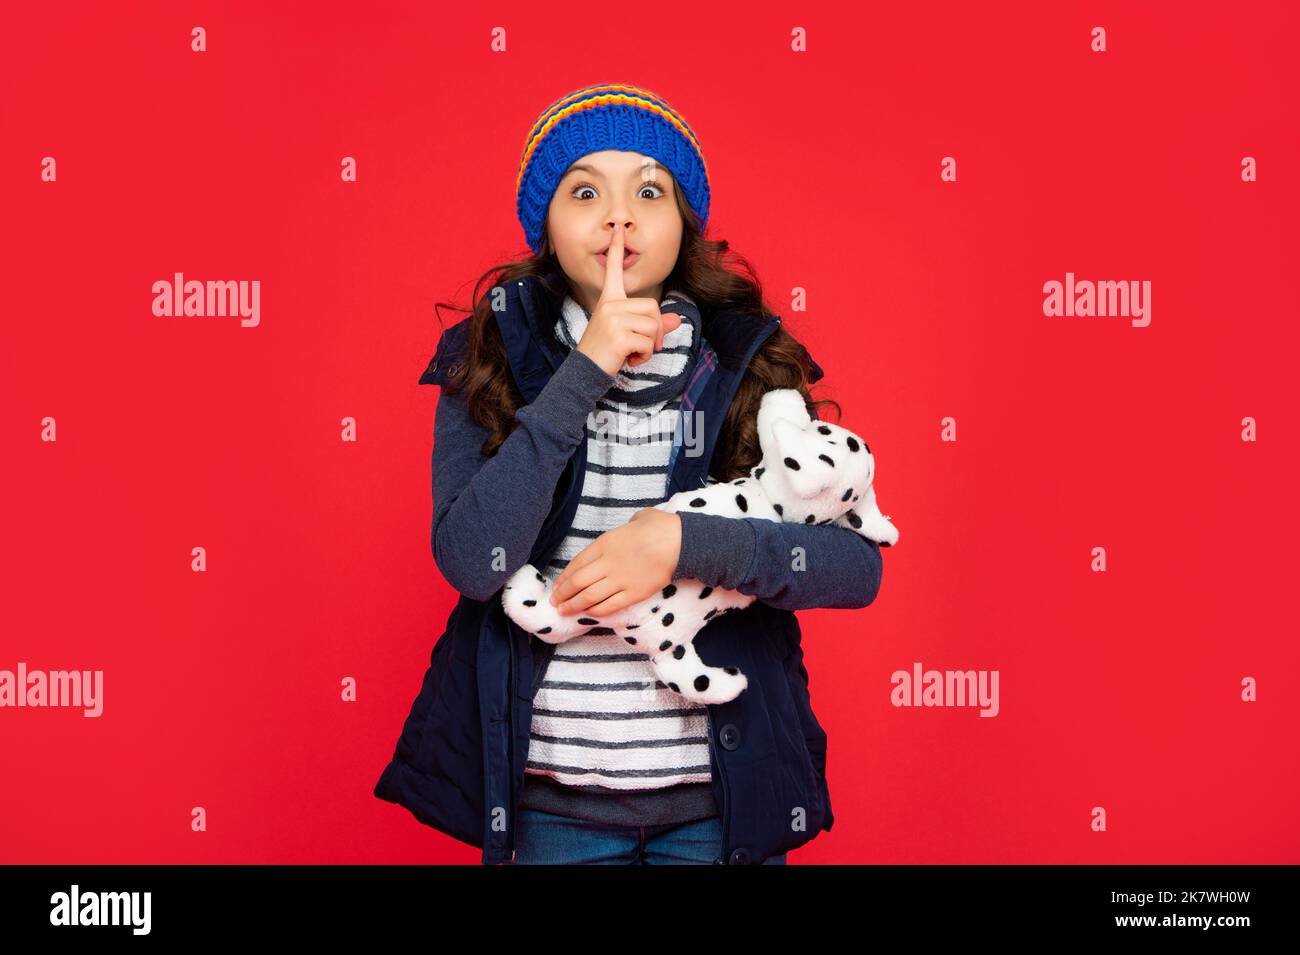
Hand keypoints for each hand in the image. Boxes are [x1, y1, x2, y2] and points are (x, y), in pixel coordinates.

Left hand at [549, 509, 681, 616]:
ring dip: (574, 605)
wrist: (679, 542)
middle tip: (555, 602)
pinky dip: (596, 611)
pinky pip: (609, 605)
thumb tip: (630, 526)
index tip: (557, 585)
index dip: (564, 577)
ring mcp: (619, 580)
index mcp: (604, 543)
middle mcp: (607, 563)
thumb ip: (626, 527)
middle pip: (578, 583)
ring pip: (589, 597)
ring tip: (565, 611)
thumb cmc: (659, 526)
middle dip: (563, 594)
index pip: (576, 564)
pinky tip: (589, 613)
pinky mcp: (633, 594)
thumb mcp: (636, 519)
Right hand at [577, 222, 680, 374]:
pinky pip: (648, 343)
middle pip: (653, 308)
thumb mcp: (630, 334)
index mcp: (609, 300)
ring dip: (650, 346)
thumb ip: (654, 325)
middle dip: (656, 331)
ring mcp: (613, 319)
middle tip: (642, 345)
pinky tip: (629, 359)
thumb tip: (677, 319)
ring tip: (632, 352)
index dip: (616, 248)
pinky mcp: (619, 336)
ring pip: (654, 327)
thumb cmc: (606, 351)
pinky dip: (645, 356)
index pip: (612, 270)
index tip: (618, 228)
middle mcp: (610, 305)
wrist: (585, 372)